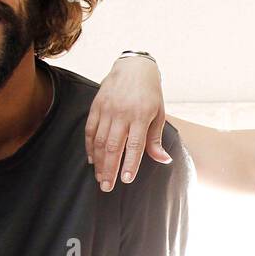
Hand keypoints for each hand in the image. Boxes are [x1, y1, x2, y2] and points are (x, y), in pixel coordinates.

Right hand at [84, 55, 169, 191]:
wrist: (133, 68)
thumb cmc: (150, 94)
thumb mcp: (159, 114)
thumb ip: (156, 139)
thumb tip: (164, 160)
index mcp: (141, 116)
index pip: (134, 145)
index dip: (130, 163)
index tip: (126, 180)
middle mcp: (122, 113)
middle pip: (113, 147)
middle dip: (109, 169)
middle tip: (107, 187)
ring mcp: (107, 110)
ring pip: (99, 141)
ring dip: (99, 162)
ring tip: (100, 178)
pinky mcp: (96, 106)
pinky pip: (90, 130)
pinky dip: (90, 146)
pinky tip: (92, 160)